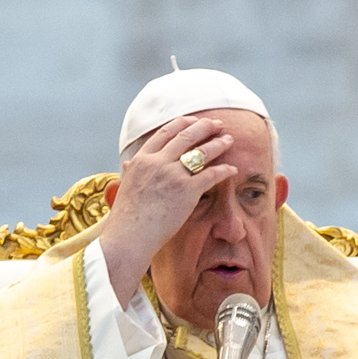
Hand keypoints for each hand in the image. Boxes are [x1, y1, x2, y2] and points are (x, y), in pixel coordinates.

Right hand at [96, 116, 237, 307]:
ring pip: (201, 152)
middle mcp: (157, 162)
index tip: (194, 121)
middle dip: (205, 127)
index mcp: (141, 159)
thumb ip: (130, 172)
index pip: (165, 133)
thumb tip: (128, 163)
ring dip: (218, 143)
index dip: (182, 124)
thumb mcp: (124, 186)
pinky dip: (224, 170)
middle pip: (186, 136)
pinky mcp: (187, 191)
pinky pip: (211, 175)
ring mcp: (172, 175)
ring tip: (229, 140)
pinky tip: (233, 169)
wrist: (128, 237)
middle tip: (217, 124)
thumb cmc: (126, 219)